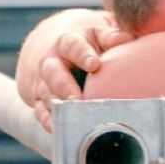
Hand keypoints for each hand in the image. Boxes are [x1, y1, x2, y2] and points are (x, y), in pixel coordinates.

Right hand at [15, 10, 133, 131]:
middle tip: (77, 98)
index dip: (82, 54)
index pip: (72, 46)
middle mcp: (50, 62)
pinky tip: (61, 131)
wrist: (50, 48)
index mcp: (66, 42)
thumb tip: (125, 38)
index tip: (95, 64)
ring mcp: (42, 82)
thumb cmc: (84, 41)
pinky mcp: (39, 100)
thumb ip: (110, 35)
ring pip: (46, 96)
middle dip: (64, 86)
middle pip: (53, 73)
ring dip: (59, 108)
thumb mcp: (96, 32)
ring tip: (76, 119)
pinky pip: (41, 113)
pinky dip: (50, 122)